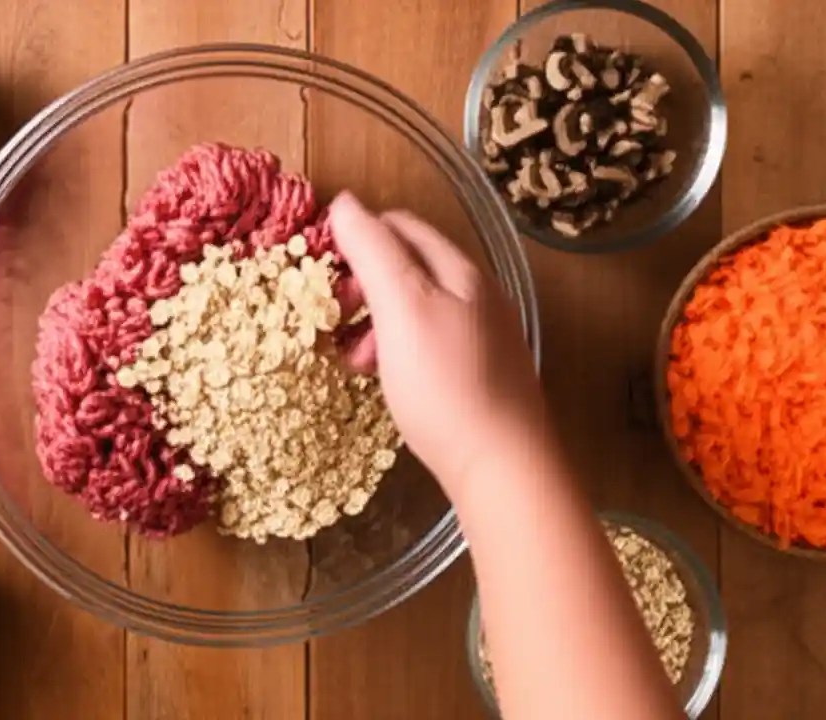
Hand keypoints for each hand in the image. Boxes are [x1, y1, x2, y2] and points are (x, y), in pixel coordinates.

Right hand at [330, 192, 546, 493]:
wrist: (502, 466)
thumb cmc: (445, 386)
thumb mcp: (402, 310)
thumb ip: (374, 252)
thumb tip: (344, 203)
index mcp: (459, 270)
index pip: (398, 226)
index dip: (354, 240)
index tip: (323, 278)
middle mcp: (477, 293)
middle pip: (406, 266)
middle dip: (362, 286)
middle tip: (335, 321)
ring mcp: (483, 333)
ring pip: (414, 307)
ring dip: (375, 323)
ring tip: (355, 360)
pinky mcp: (481, 371)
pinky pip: (428, 341)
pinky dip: (397, 350)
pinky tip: (387, 380)